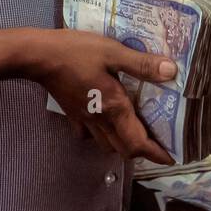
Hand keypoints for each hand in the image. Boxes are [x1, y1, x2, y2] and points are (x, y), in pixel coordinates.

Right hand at [25, 29, 177, 165]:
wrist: (38, 56)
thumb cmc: (76, 52)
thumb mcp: (112, 52)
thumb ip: (141, 64)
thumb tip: (172, 71)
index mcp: (114, 107)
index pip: (137, 142)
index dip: (155, 154)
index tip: (170, 158)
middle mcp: (100, 119)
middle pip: (123, 149)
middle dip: (141, 151)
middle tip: (157, 143)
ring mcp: (83, 119)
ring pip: (106, 144)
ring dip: (123, 144)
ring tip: (135, 133)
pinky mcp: (72, 113)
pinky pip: (88, 134)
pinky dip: (100, 135)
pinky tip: (104, 122)